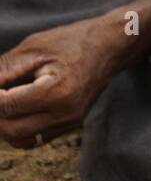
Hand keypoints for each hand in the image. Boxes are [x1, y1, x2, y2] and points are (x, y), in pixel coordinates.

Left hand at [0, 10, 131, 146]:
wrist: (110, 46)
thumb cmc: (73, 41)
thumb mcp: (34, 47)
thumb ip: (4, 68)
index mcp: (55, 92)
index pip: (5, 107)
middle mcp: (64, 113)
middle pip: (10, 130)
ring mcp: (69, 122)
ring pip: (22, 140)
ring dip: (6, 125)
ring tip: (4, 102)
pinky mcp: (71, 125)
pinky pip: (37, 138)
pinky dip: (21, 128)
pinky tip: (18, 109)